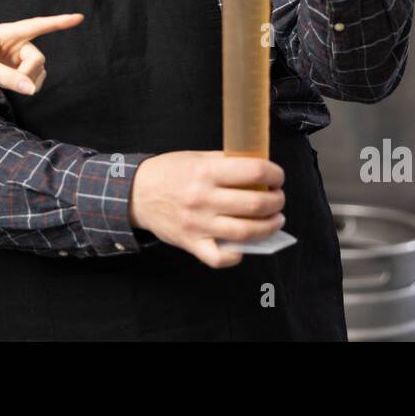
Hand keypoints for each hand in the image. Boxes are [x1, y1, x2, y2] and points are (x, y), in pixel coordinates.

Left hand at [0, 13, 84, 98]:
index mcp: (7, 33)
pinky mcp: (10, 69)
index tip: (79, 18)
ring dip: (29, 80)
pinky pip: (30, 77)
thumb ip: (7, 78)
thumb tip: (31, 89)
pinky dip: (27, 85)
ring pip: (36, 69)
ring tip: (10, 86)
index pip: (38, 25)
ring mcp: (12, 56)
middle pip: (37, 57)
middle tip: (16, 85)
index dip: (59, 22)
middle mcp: (13, 43)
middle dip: (30, 73)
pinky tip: (16, 88)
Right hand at [128, 151, 286, 267]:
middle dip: (276, 201)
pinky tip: (246, 244)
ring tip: (275, 220)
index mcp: (205, 171)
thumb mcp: (196, 157)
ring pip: (244, 232)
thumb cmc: (169, 173)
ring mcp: (197, 224)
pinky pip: (221, 258)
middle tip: (278, 199)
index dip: (273, 174)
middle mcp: (202, 199)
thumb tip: (259, 169)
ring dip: (269, 227)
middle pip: (254, 204)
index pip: (253, 172)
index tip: (277, 177)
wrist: (136, 194)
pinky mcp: (191, 244)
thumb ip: (226, 162)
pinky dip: (238, 254)